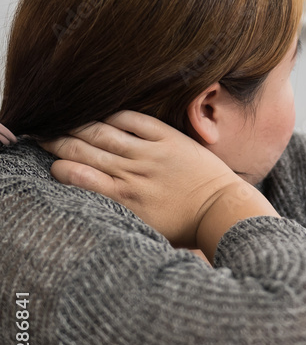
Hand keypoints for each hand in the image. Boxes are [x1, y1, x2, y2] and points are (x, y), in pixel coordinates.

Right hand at [37, 110, 245, 248]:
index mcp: (123, 199)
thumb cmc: (183, 226)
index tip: (53, 164)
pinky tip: (102, 117)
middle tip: (44, 138)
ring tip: (64, 124)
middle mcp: (132, 173)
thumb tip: (88, 201)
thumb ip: (115, 213)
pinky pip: (133, 120)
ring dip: (78, 125)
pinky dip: (113, 116)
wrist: (222, 211)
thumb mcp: (144, 229)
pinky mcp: (169, 139)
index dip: (58, 166)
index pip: (74, 175)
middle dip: (57, 142)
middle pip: (81, 149)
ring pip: (102, 132)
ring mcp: (151, 154)